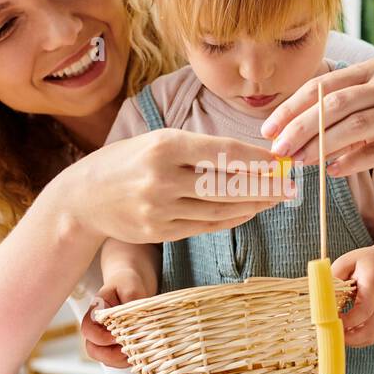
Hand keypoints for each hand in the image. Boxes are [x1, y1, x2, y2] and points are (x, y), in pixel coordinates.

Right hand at [60, 129, 286, 245]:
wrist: (82, 198)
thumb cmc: (126, 162)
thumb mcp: (156, 142)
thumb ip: (197, 149)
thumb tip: (249, 156)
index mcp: (164, 145)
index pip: (223, 152)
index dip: (258, 160)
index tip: (281, 161)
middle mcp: (162, 177)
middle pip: (227, 184)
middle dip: (265, 186)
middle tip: (291, 185)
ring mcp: (160, 208)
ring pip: (220, 209)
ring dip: (253, 204)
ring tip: (276, 198)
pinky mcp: (160, 231)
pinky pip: (206, 226)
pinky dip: (232, 219)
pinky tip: (249, 211)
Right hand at [81, 271, 154, 367]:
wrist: (132, 285)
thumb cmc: (128, 283)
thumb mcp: (130, 287)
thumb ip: (130, 305)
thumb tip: (138, 325)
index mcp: (95, 312)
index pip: (88, 330)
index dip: (100, 338)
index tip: (116, 337)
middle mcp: (97, 328)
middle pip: (93, 350)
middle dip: (110, 355)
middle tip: (128, 352)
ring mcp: (105, 339)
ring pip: (105, 358)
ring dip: (120, 360)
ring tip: (137, 353)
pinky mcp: (116, 346)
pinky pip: (117, 360)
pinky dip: (127, 361)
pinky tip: (140, 354)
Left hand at [259, 58, 373, 180]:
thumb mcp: (369, 116)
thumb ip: (336, 119)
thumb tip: (288, 138)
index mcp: (372, 71)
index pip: (322, 85)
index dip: (292, 108)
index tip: (268, 130)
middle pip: (335, 103)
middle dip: (301, 127)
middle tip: (278, 150)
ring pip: (356, 125)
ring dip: (321, 146)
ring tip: (299, 162)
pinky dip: (352, 161)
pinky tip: (332, 171)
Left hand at [331, 245, 373, 347]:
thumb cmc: (364, 262)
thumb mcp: (348, 261)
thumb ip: (334, 276)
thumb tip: (319, 294)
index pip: (365, 308)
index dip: (348, 320)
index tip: (331, 319)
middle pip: (371, 329)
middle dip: (350, 337)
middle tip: (330, 333)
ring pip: (372, 336)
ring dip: (353, 341)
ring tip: (335, 334)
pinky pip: (371, 336)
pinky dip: (357, 340)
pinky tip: (344, 333)